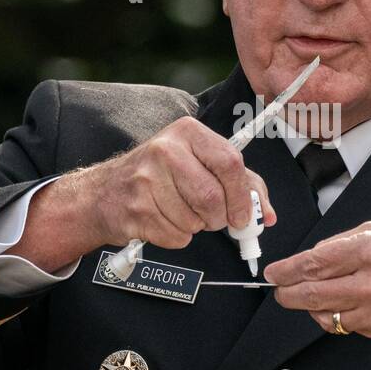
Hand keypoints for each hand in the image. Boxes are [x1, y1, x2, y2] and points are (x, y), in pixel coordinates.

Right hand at [80, 116, 276, 249]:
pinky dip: (177, 237)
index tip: (244, 215)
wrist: (104, 192)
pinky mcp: (135, 208)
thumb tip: (266, 214)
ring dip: (196, 227)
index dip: (243, 196)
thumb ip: (239, 183)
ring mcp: (146, 179)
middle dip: (219, 217)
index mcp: (188, 132)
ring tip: (182, 212)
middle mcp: (165, 150)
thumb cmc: (158, 176)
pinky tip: (165, 220)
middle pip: (212, 197)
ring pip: (194, 220)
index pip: (230, 163)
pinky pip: (175, 236)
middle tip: (214, 219)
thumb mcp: (198, 162)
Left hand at [262, 219, 370, 369]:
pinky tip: (357, 302)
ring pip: (326, 316)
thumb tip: (316, 256)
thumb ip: (349, 242)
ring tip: (320, 295)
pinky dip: (345, 315)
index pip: (314, 264)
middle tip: (280, 291)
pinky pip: (351, 326)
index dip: (286, 270)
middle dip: (287, 294)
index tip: (274, 273)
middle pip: (311, 296)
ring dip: (314, 307)